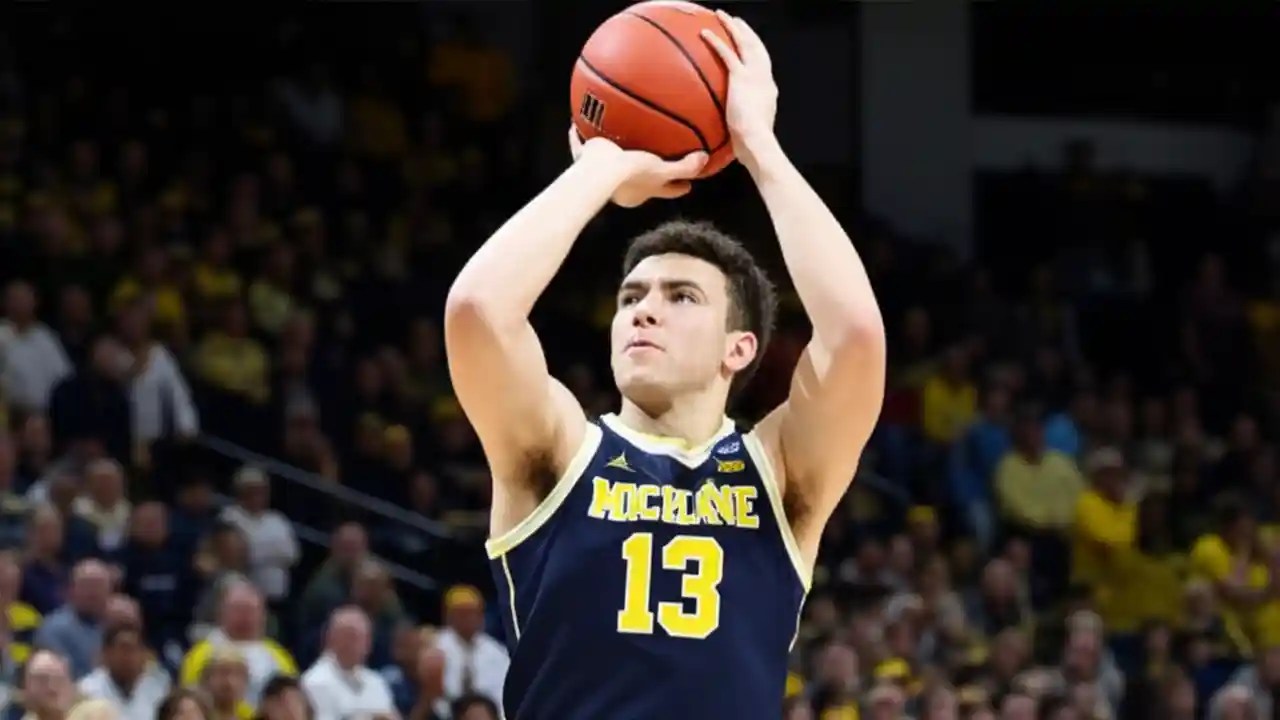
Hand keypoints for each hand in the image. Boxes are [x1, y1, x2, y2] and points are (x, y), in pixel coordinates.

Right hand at [569, 126, 707, 207]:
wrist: (599, 172)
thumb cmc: (632, 173)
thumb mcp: (662, 170)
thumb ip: (684, 166)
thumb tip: (704, 159)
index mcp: (644, 190)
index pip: (667, 190)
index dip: (678, 187)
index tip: (687, 185)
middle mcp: (625, 188)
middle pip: (641, 182)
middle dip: (649, 175)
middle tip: (657, 164)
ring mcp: (603, 178)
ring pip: (612, 167)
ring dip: (616, 158)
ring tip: (618, 144)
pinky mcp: (584, 165)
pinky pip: (582, 149)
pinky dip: (579, 140)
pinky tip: (576, 126)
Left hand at [701, 11, 778, 162]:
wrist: (757, 143)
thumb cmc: (752, 147)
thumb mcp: (748, 135)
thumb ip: (739, 131)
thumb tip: (727, 145)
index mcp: (768, 91)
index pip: (763, 67)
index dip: (756, 54)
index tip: (749, 47)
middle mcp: (764, 79)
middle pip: (758, 48)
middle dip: (748, 33)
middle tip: (738, 23)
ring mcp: (755, 76)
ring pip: (745, 43)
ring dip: (733, 27)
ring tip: (722, 16)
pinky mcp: (741, 78)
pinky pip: (727, 53)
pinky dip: (716, 41)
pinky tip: (704, 33)